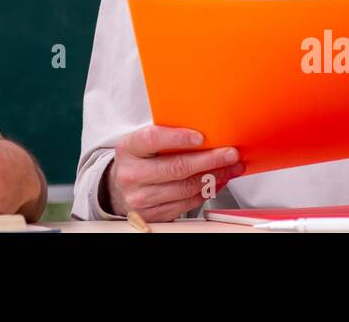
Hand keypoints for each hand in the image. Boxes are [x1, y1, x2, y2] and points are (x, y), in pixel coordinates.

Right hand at [105, 125, 243, 222]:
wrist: (119, 188)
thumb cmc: (138, 160)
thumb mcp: (142, 142)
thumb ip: (166, 136)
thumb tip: (206, 133)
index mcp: (129, 148)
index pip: (153, 139)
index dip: (178, 137)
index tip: (202, 137)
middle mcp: (132, 174)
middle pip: (176, 168)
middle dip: (209, 160)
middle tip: (230, 154)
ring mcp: (142, 197)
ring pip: (185, 188)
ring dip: (214, 177)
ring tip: (230, 168)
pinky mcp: (153, 215)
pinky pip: (187, 204)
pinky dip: (206, 192)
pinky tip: (217, 182)